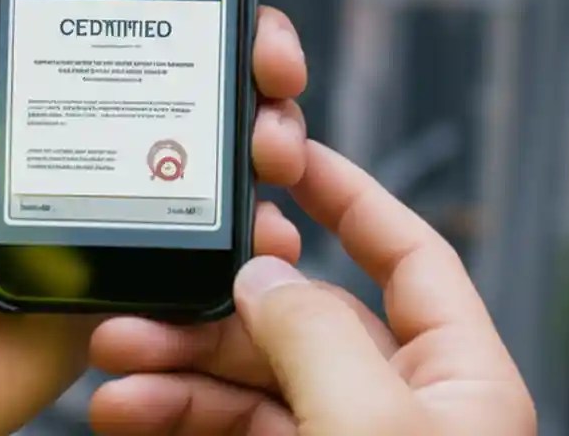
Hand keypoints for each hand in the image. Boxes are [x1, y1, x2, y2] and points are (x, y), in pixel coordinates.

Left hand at [0, 0, 319, 433]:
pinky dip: (256, 222)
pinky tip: (270, 218)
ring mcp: (109, 185)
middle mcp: (73, 114)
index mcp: (14, 62)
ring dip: (267, 124)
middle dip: (255, 39)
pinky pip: (212, 230)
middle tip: (271, 52)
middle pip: (192, 54)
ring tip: (270, 137)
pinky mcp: (132, 256)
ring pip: (216, 136)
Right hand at [89, 141, 536, 434]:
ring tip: (109, 369)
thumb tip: (268, 278)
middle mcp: (402, 409)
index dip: (352, 199)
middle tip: (141, 305)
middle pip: (303, 325)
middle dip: (218, 313)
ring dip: (179, 374)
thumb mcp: (371, 432)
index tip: (287, 160)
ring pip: (252, 388)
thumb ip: (317, 340)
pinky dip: (177, 426)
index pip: (410, 258)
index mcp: (459, 380)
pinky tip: (125, 417)